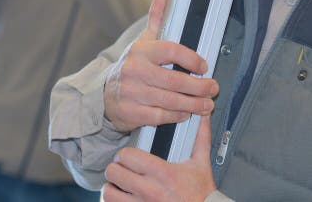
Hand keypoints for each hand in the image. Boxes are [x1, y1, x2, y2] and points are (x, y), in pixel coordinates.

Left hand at [102, 114, 216, 200]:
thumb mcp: (202, 163)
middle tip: (123, 167)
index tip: (130, 155)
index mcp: (163, 173)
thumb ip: (201, 137)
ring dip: (112, 186)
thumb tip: (202, 117)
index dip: (126, 153)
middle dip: (116, 167)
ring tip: (119, 182)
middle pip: (114, 172)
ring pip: (109, 192)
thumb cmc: (201, 193)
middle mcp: (150, 190)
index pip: (128, 156)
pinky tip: (123, 196)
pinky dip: (115, 199)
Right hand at [104, 0, 218, 132]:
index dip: (192, 59)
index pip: (171, 51)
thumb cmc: (132, 67)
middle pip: (175, 81)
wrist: (104, 95)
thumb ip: (158, 16)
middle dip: (199, 87)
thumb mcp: (143, 41)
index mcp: (141, 50)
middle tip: (212, 89)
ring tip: (206, 104)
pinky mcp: (130, 112)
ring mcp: (131, 93)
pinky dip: (176, 116)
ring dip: (193, 104)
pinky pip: (159, 116)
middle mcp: (135, 70)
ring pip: (170, 100)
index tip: (204, 66)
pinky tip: (186, 114)